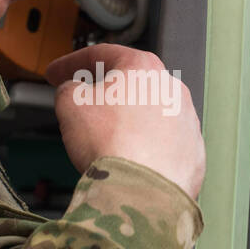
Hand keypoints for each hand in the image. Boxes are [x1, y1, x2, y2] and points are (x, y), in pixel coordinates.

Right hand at [44, 43, 205, 200]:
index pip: (102, 55)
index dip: (71, 63)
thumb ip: (69, 89)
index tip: (56, 74)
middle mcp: (172, 90)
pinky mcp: (193, 153)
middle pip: (131, 84)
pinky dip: (145, 148)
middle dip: (104, 93)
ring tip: (105, 141)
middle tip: (82, 105)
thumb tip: (74, 92)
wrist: (141, 193)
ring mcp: (187, 122)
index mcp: (144, 68)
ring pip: (150, 115)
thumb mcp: (70, 104)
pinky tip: (128, 160)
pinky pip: (163, 144)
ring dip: (127, 122)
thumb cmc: (110, 145)